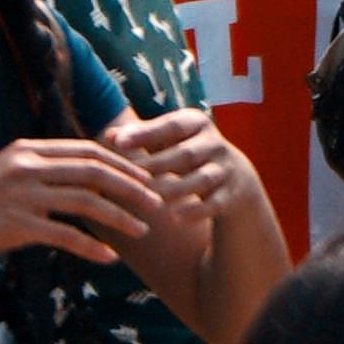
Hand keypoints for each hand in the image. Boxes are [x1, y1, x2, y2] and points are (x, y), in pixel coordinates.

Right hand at [0, 135, 162, 264]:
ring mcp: (23, 195)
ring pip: (86, 202)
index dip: (121, 163)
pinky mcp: (17, 225)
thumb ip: (43, 169)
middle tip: (157, 199)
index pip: (89, 150)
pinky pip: (65, 236)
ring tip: (143, 229)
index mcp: (31, 149)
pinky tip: (110, 258)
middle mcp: (29, 166)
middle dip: (131, 185)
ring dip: (120, 216)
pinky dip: (92, 247)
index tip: (145, 176)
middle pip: (95, 170)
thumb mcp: (9, 171)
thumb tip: (84, 177)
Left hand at [107, 105, 247, 242]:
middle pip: (185, 154)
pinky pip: (215, 203)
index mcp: (196, 124)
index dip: (144, 133)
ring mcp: (225, 169)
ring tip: (152, 199)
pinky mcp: (231, 195)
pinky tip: (176, 218)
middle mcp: (214, 144)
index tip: (118, 142)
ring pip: (202, 178)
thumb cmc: (188, 155)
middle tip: (130, 177)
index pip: (170, 126)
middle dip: (158, 165)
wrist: (234, 177)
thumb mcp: (170, 141)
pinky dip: (197, 211)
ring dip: (177, 189)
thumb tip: (109, 136)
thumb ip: (141, 138)